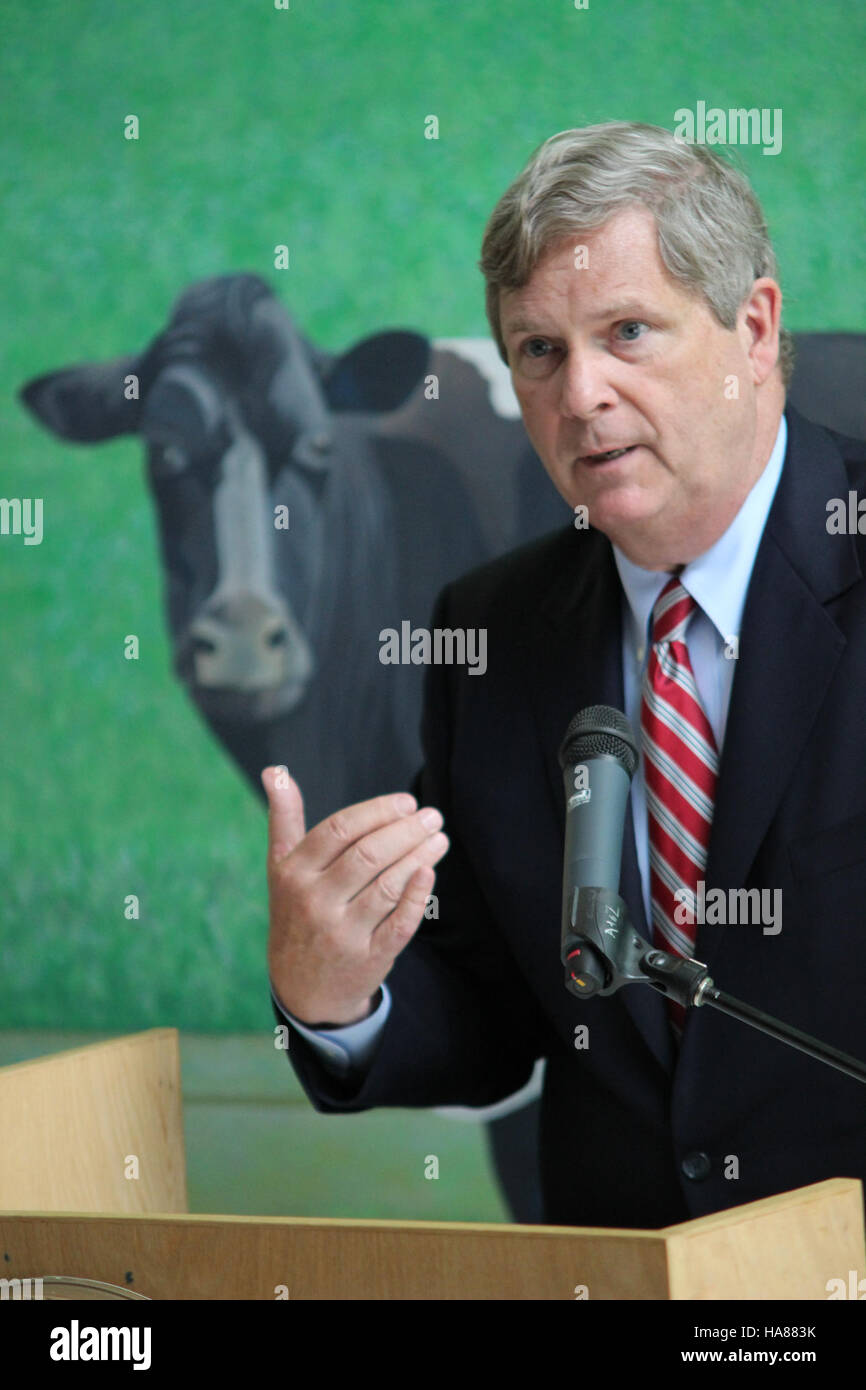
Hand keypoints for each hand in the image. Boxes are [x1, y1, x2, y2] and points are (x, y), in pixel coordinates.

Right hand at [262, 766, 448, 1025]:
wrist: (300, 988)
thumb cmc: (296, 912)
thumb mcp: (281, 867)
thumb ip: (284, 818)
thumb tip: (275, 771)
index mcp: (294, 873)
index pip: (340, 830)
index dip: (377, 811)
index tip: (407, 801)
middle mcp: (314, 902)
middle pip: (367, 855)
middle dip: (406, 831)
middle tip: (433, 816)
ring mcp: (341, 933)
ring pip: (387, 886)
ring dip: (419, 857)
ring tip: (439, 838)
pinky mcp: (367, 958)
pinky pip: (399, 925)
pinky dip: (418, 898)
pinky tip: (431, 873)